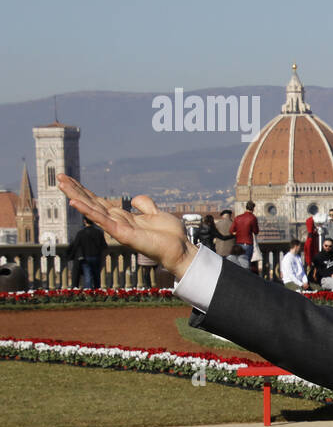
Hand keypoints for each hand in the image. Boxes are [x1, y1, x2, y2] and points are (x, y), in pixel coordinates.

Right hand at [56, 174, 197, 278]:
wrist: (180, 249)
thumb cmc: (170, 236)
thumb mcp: (157, 214)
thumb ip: (145, 205)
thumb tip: (134, 199)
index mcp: (123, 217)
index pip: (99, 202)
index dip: (85, 191)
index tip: (71, 180)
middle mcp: (117, 222)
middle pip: (91, 203)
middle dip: (75, 190)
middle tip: (58, 177)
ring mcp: (118, 228)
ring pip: (92, 210)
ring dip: (76, 197)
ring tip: (61, 185)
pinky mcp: (122, 234)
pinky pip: (103, 221)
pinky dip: (88, 212)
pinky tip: (75, 202)